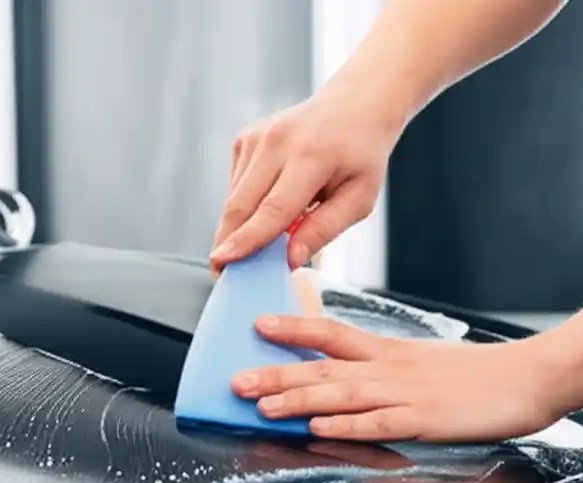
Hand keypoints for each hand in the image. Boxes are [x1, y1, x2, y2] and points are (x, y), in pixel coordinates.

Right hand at [209, 84, 405, 273]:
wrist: (353, 107)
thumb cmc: (360, 157)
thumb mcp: (359, 199)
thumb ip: (323, 229)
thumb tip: (290, 260)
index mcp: (312, 156)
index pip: (273, 208)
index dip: (247, 239)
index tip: (221, 262)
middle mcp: (277, 141)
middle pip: (241, 205)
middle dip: (228, 243)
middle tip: (223, 276)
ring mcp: (255, 137)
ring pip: (234, 199)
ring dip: (240, 227)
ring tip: (264, 237)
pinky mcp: (243, 139)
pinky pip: (236, 187)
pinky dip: (247, 206)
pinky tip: (269, 202)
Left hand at [230, 315, 564, 442]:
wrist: (531, 378)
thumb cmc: (478, 375)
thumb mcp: (423, 360)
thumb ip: (385, 365)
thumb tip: (348, 370)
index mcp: (389, 352)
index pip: (332, 332)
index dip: (294, 328)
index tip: (257, 325)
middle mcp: (390, 369)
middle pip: (324, 367)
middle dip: (277, 374)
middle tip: (235, 380)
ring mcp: (405, 395)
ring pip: (342, 395)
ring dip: (299, 400)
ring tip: (263, 406)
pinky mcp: (424, 422)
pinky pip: (378, 424)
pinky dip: (346, 426)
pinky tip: (320, 428)